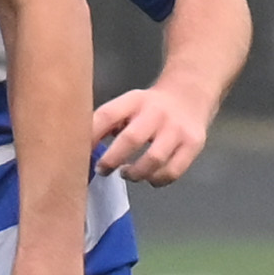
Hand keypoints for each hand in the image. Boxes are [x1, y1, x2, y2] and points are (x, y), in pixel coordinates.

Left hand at [91, 82, 215, 183]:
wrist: (191, 94)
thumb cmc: (149, 107)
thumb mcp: (128, 105)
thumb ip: (108, 124)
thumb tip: (80, 149)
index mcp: (135, 100)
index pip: (108, 115)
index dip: (91, 135)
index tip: (79, 152)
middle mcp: (157, 113)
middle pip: (131, 139)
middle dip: (112, 159)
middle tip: (102, 169)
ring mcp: (177, 130)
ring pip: (154, 159)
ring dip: (136, 173)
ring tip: (127, 173)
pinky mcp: (193, 145)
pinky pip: (173, 171)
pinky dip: (157, 180)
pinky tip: (150, 177)